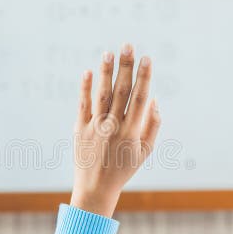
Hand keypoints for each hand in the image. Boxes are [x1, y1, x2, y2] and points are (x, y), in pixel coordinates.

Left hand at [70, 43, 160, 217]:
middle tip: (128, 45)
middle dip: (126, 67)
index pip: (139, 98)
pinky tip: (87, 72)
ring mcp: (95, 127)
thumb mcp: (144, 151)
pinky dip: (84, 88)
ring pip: (102, 94)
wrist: (96, 188)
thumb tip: (152, 99)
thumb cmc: (123, 169)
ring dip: (106, 73)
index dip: (144, 77)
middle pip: (122, 91)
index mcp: (132, 131)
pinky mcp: (79, 129)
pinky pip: (82, 105)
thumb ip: (152, 125)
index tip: (147, 58)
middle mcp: (113, 127)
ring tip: (109, 53)